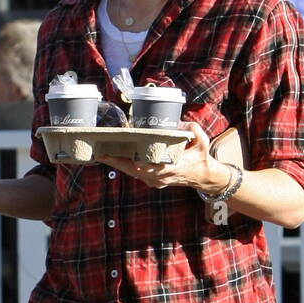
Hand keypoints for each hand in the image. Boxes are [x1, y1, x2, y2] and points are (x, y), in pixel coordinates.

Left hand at [93, 120, 240, 193]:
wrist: (202, 176)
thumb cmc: (200, 155)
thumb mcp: (201, 139)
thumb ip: (190, 128)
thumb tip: (175, 121)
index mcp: (173, 167)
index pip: (150, 166)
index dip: (136, 162)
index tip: (123, 155)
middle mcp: (161, 176)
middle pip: (134, 171)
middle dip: (117, 162)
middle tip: (101, 153)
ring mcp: (156, 181)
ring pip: (132, 173)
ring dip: (117, 164)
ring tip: (102, 154)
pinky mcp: (152, 181)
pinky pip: (135, 173)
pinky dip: (124, 165)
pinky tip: (113, 157)